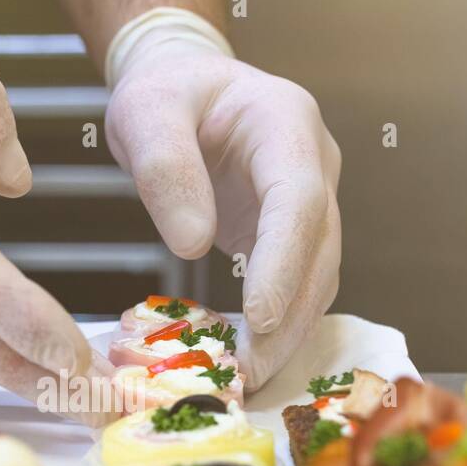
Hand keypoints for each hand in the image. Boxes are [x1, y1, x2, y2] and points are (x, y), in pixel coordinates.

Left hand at [106, 29, 341, 390]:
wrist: (185, 87)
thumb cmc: (166, 94)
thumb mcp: (145, 112)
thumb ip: (165, 168)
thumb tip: (192, 244)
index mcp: (287, 125)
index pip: (300, 203)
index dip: (284, 264)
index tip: (259, 318)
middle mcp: (315, 165)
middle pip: (321, 251)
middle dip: (289, 318)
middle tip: (249, 372)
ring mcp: (312, 201)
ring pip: (318, 277)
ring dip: (288, 332)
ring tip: (246, 377)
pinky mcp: (293, 234)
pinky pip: (297, 284)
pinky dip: (277, 325)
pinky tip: (247, 359)